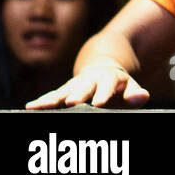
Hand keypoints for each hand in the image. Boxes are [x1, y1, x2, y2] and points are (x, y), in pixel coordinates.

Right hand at [26, 62, 149, 108]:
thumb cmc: (119, 86)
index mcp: (110, 78)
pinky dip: (43, 101)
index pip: (108, 86)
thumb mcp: (130, 87)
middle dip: (78, 94)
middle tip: (72, 102)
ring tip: (43, 106)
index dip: (104, 94)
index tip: (99, 103)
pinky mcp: (65, 89)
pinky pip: (53, 95)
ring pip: (65, 90)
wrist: (105, 68)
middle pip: (84, 86)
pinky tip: (31, 107)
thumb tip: (143, 97)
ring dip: (54, 98)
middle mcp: (92, 79)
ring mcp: (77, 83)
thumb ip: (134, 94)